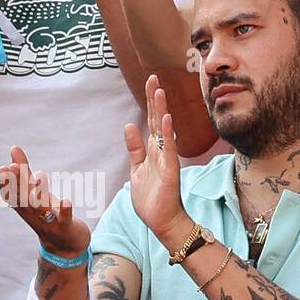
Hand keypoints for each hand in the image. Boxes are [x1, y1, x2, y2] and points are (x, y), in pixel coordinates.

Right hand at [0, 146, 90, 257]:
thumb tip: (13, 148)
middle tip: (12, 166)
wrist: (65, 247)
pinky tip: (66, 200)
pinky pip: (64, 219)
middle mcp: (33, 214)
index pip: (11, 194)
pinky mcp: (65, 227)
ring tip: (40, 176)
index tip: (3, 167)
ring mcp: (49, 221)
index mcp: (24, 205)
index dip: (6, 183)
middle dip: (18, 184)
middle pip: (23, 198)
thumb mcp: (35, 192)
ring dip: (39, 192)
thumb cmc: (47, 214)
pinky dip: (64, 210)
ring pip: (41, 207)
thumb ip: (24, 171)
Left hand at [127, 74, 185, 240]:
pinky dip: (168, 134)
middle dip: (155, 99)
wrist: (162, 222)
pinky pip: (168, 150)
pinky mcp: (170, 172)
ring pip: (164, 131)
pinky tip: (168, 119)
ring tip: (159, 91)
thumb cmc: (152, 199)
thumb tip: (129, 126)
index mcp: (153, 150)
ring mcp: (167, 161)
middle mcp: (162, 152)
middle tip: (153, 77)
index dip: (150, 101)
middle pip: (158, 120)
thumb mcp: (137, 169)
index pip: (153, 121)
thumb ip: (135, 148)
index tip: (150, 81)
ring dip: (162, 110)